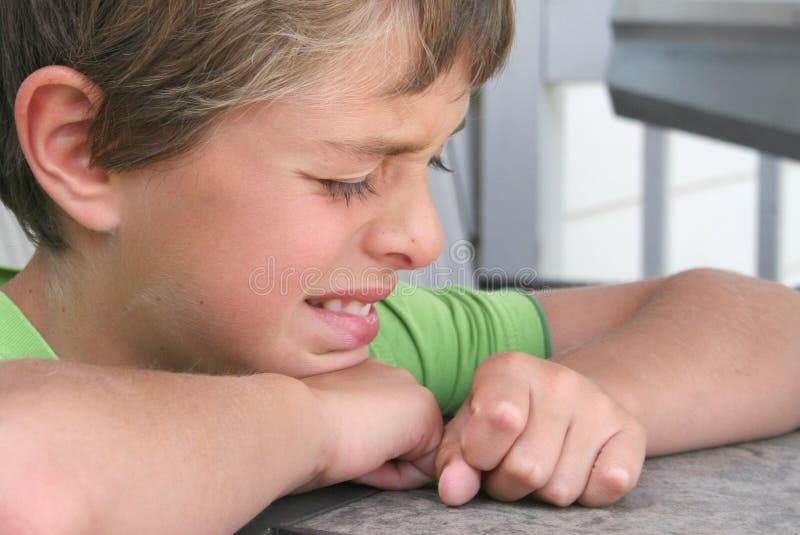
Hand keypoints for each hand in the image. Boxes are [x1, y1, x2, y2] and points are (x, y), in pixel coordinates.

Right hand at [301, 359, 442, 491]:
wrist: (293, 421)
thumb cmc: (294, 427)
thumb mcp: (323, 419)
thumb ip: (349, 423)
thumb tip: (364, 446)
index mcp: (364, 376)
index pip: (378, 427)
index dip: (358, 447)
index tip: (331, 438)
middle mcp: (391, 375)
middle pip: (400, 439)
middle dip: (379, 454)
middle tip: (344, 444)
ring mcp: (411, 389)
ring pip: (413, 453)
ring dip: (387, 464)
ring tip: (353, 449)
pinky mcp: (426, 411)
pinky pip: (424, 466)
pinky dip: (398, 476)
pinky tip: (370, 457)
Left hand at [435, 352, 645, 506]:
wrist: (571, 401)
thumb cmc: (505, 422)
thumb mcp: (469, 430)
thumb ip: (454, 459)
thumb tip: (453, 490)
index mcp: (509, 368)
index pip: (498, 420)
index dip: (481, 455)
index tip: (481, 451)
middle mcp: (559, 379)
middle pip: (526, 469)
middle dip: (510, 482)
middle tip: (512, 463)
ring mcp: (600, 404)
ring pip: (561, 489)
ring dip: (545, 491)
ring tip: (544, 462)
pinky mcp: (632, 431)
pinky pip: (606, 489)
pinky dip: (587, 494)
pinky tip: (578, 467)